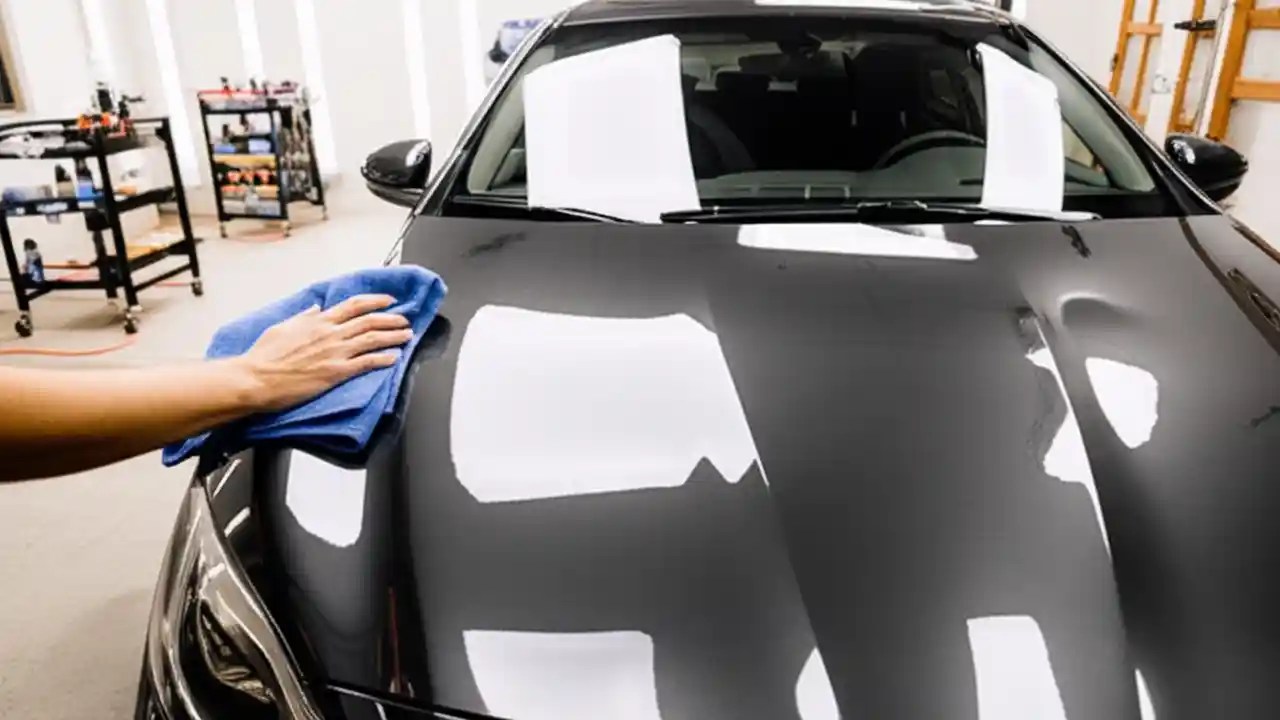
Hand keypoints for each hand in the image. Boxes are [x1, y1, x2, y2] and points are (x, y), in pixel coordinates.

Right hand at [233, 294, 412, 411]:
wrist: (257, 378)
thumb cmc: (265, 356)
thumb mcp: (283, 327)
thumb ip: (304, 317)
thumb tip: (316, 308)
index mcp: (318, 321)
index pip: (354, 305)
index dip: (375, 301)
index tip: (389, 301)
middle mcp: (331, 334)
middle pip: (369, 321)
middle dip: (391, 319)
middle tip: (405, 320)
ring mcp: (335, 353)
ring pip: (373, 339)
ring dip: (393, 336)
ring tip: (407, 335)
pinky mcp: (336, 372)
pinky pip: (366, 363)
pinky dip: (383, 359)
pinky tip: (394, 358)